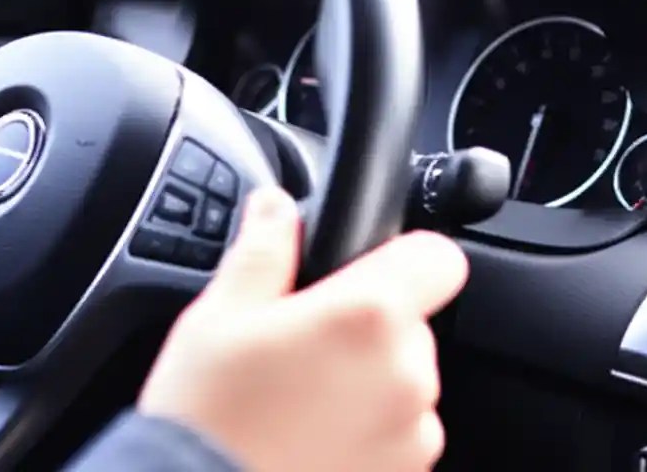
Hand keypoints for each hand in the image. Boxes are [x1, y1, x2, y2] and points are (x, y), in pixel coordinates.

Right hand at [139, 188, 468, 471]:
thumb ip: (262, 250)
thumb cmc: (208, 418)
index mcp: (367, 317)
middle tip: (302, 349)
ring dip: (369, 384)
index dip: (407, 256)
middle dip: (368, 329)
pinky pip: (398, 437)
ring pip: (406, 383)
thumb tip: (275, 207)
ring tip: (300, 403)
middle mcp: (407, 375)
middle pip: (413, 324)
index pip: (438, 257)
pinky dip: (367, 433)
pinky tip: (309, 439)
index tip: (369, 270)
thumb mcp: (219, 317)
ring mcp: (412, 436)